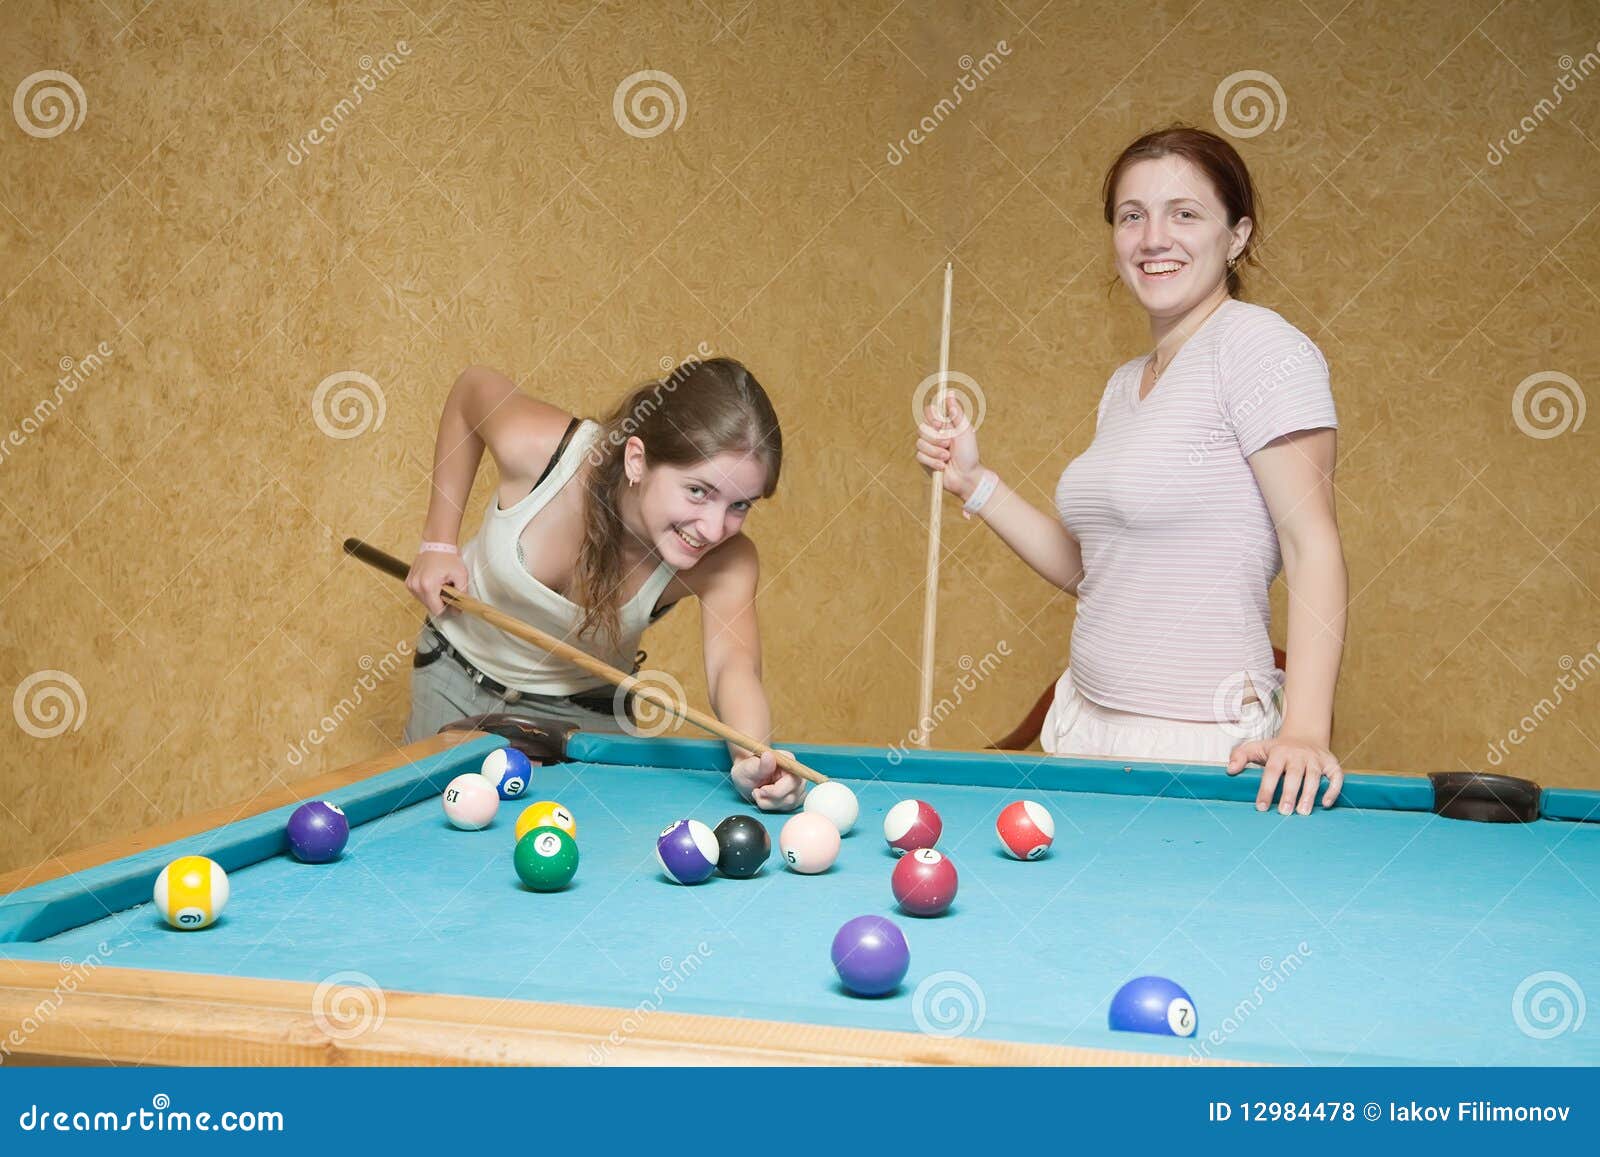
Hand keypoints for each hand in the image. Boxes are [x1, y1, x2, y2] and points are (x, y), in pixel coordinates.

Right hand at [406, 548, 468, 616]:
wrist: (437, 544)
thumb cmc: (448, 557)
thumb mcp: (461, 576)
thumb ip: (461, 595)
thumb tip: (458, 610)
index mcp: (428, 586)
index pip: (437, 611)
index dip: (447, 609)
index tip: (453, 601)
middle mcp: (416, 586)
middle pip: (430, 607)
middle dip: (440, 602)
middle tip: (448, 588)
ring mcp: (410, 584)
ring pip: (424, 602)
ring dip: (433, 597)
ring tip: (440, 584)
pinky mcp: (408, 583)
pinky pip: (419, 595)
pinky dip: (427, 592)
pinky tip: (433, 582)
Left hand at [730, 749, 802, 811]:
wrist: (748, 776)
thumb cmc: (749, 770)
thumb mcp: (749, 767)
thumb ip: (760, 764)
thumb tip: (768, 756)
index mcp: (789, 761)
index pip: (791, 781)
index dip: (776, 790)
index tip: (761, 790)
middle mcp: (797, 774)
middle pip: (791, 796)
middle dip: (770, 798)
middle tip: (756, 791)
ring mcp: (797, 787)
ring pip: (788, 804)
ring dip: (769, 802)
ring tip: (758, 793)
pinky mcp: (794, 797)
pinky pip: (786, 808)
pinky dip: (771, 805)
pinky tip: (764, 797)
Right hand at [915, 394, 983, 500]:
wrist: (966, 476)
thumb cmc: (969, 453)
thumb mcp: (965, 431)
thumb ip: (956, 413)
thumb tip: (950, 394)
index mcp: (944, 424)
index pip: (928, 412)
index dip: (931, 417)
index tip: (940, 425)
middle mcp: (934, 434)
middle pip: (922, 427)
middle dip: (936, 438)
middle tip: (949, 444)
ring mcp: (928, 447)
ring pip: (920, 443)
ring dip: (935, 451)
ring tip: (948, 457)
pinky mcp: (924, 460)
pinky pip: (920, 456)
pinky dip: (933, 461)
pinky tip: (943, 466)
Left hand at [1227, 735, 1343, 814]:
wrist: (1305, 736)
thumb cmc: (1278, 749)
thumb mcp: (1257, 747)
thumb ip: (1240, 756)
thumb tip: (1230, 770)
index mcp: (1279, 752)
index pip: (1272, 771)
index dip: (1266, 789)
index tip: (1261, 807)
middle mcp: (1299, 755)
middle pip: (1295, 774)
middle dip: (1290, 793)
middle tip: (1285, 812)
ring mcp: (1316, 759)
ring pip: (1315, 776)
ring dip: (1310, 794)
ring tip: (1303, 812)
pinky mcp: (1332, 763)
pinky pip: (1336, 777)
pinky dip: (1333, 789)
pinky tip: (1325, 804)